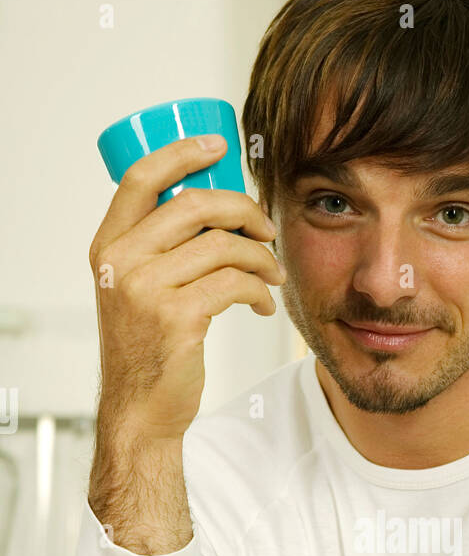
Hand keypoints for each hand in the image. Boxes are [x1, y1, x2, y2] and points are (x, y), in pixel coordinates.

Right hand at [88, 135, 286, 441]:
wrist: (140, 409)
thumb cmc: (147, 348)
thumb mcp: (135, 288)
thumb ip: (157, 248)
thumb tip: (215, 206)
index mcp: (108, 246)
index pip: (141, 177)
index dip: (183, 152)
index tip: (219, 146)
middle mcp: (121, 261)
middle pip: (195, 204)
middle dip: (244, 209)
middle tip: (267, 228)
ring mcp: (147, 289)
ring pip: (224, 246)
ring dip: (261, 258)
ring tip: (273, 274)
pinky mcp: (179, 317)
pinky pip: (236, 284)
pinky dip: (260, 291)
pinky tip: (263, 304)